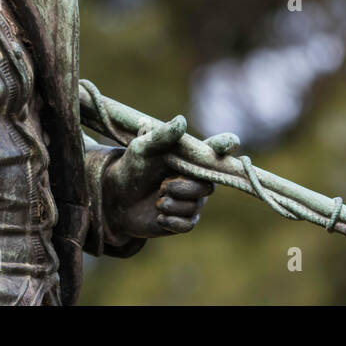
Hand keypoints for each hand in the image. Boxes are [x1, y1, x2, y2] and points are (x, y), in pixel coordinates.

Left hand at [102, 115, 220, 241]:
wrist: (116, 199)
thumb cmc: (131, 167)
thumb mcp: (141, 148)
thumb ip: (161, 136)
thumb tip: (181, 121)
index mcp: (191, 155)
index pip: (218, 148)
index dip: (226, 145)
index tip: (228, 144)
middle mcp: (197, 177)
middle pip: (207, 187)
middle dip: (182, 188)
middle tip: (162, 186)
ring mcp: (192, 199)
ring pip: (195, 206)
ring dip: (171, 205)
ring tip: (157, 200)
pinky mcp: (184, 219)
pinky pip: (188, 224)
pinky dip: (171, 221)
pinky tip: (158, 216)